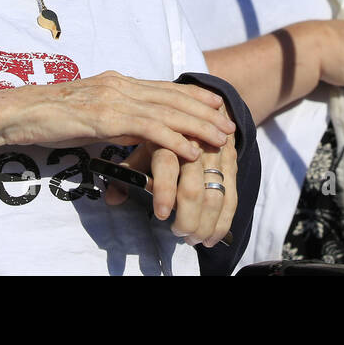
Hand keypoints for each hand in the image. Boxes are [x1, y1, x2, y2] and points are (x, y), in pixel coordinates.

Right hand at [0, 70, 235, 159]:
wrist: (17, 113)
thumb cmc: (46, 117)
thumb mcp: (86, 112)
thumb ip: (110, 114)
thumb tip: (128, 127)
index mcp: (115, 81)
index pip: (163, 88)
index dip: (193, 97)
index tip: (217, 105)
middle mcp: (119, 84)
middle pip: (172, 97)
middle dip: (204, 110)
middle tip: (230, 122)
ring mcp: (112, 98)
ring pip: (167, 111)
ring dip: (199, 125)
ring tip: (221, 138)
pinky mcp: (105, 117)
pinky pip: (148, 128)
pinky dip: (174, 138)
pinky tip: (192, 150)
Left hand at [107, 108, 239, 248]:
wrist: (203, 105)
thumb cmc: (166, 130)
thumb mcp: (145, 142)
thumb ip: (129, 170)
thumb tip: (111, 199)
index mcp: (167, 136)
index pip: (167, 164)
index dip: (164, 190)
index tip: (162, 214)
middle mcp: (194, 145)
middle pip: (194, 188)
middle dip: (187, 218)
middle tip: (178, 233)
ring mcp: (216, 156)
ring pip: (215, 197)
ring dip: (205, 225)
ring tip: (193, 239)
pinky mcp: (231, 165)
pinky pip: (231, 198)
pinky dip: (224, 222)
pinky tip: (212, 237)